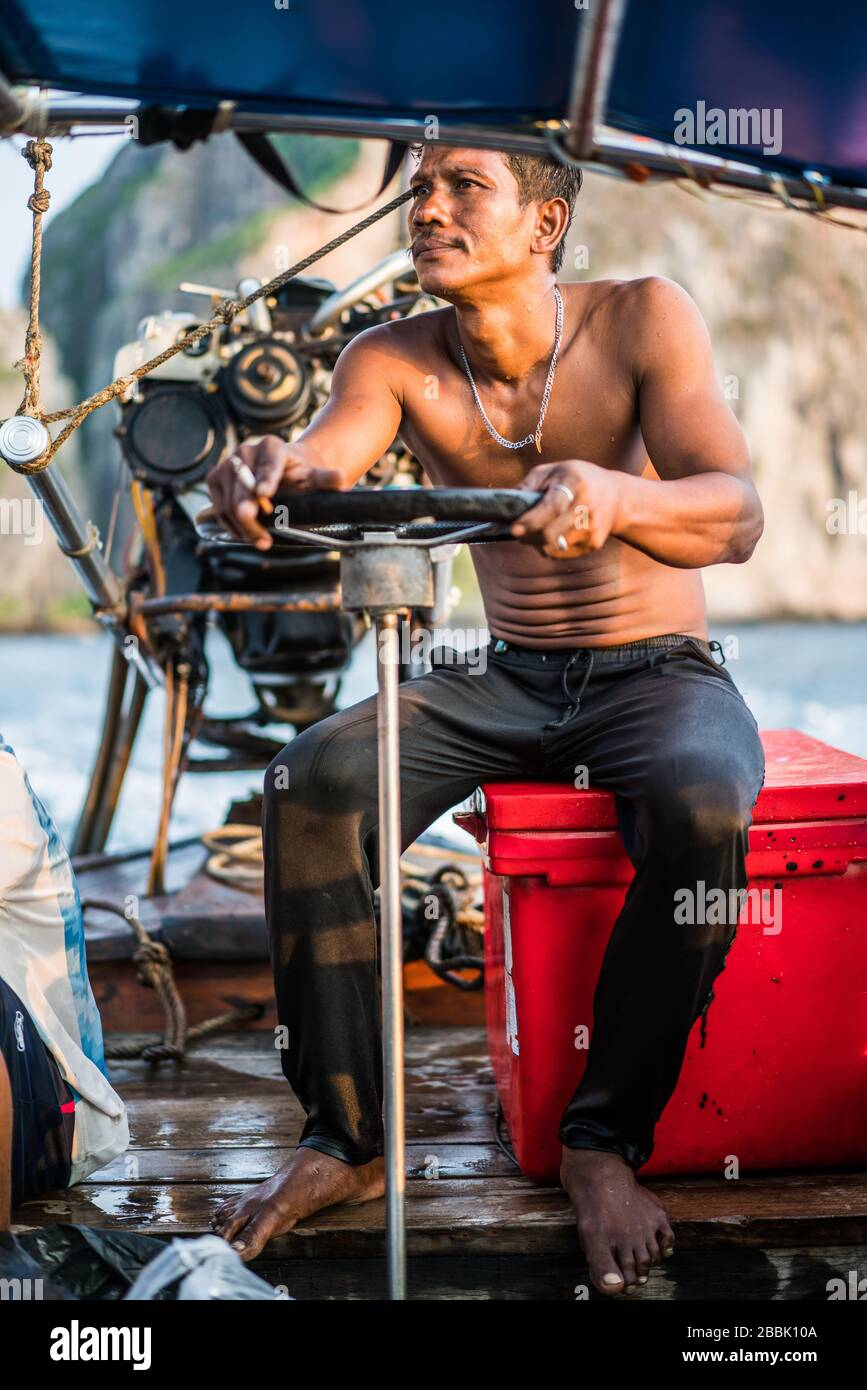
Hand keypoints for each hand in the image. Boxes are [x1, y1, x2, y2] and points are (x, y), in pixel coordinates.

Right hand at [207, 436, 342, 549]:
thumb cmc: (299, 474)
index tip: (264, 494)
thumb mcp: (315, 476)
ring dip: (242, 527)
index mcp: (272, 447)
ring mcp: (227, 464)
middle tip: (262, 539)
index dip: (265, 479)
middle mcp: (246, 451)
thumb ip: (326, 479)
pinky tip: (246, 535)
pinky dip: (231, 525)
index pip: (268, 464)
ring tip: (260, 542)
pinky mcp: (216, 479)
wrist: (282, 469)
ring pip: (228, 502)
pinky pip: (219, 507)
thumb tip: (341, 480)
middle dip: (250, 516)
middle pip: (242, 488)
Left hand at [510, 460, 624, 558]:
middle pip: (551, 533)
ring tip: (536, 531)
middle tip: (517, 533)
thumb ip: (529, 484)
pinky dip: (551, 548)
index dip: (531, 521)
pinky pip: (562, 553)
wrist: (617, 497)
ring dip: (537, 543)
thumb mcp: (553, 471)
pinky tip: (553, 535)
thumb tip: (507, 503)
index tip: (513, 528)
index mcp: (575, 483)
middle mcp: (588, 506)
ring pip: (554, 547)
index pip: (552, 507)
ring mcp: (593, 528)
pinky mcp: (594, 544)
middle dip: (528, 537)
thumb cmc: (576, 480)